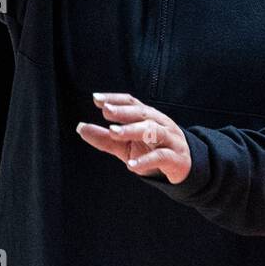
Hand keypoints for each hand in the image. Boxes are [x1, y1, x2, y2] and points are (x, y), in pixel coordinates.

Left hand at [76, 93, 191, 183]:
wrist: (184, 167)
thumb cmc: (151, 151)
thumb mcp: (126, 145)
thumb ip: (104, 138)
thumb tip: (80, 127)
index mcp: (147, 116)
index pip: (131, 102)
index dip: (114, 99)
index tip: (96, 99)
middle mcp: (159, 123)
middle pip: (142, 113)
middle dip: (123, 111)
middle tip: (105, 110)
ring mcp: (169, 139)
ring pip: (152, 130)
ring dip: (133, 130)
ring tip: (114, 133)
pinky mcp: (176, 158)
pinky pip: (161, 157)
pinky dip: (146, 160)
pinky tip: (132, 165)